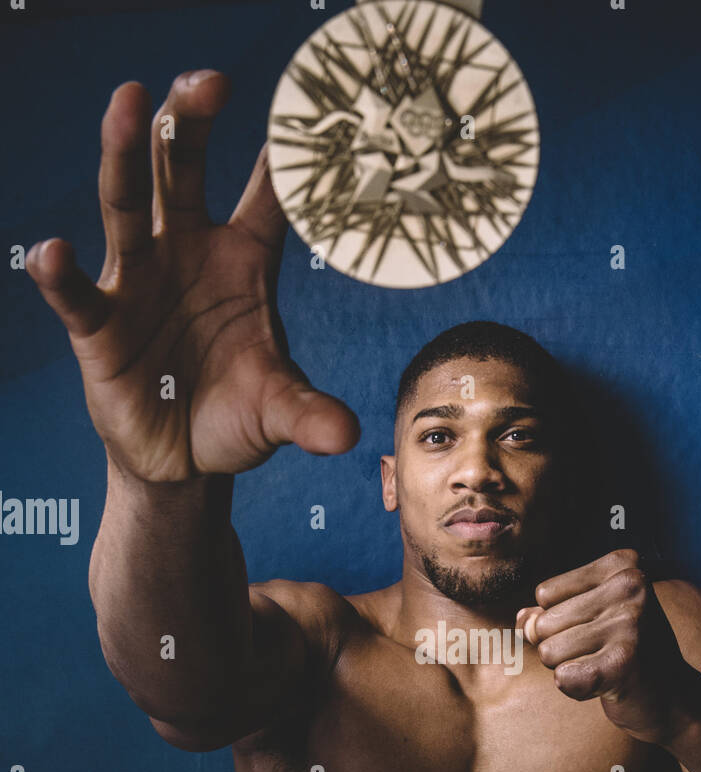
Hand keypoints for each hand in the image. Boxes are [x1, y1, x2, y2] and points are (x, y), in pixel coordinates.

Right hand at [26, 73, 358, 481]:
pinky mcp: (99, 324)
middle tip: (210, 81)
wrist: (184, 460)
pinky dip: (61, 273)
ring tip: (127, 102)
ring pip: (126, 202)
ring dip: (125, 153)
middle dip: (191, 122)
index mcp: (243, 260)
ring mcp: (139, 280)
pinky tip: (54, 252)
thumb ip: (308, 414)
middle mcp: (186, 252)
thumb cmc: (236, 414)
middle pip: (181, 169)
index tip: (302, 118)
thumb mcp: (278, 411)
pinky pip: (76, 293)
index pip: (267, 198)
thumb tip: (346, 437)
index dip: (284, 160)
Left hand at [516, 549, 694, 743]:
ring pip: (548, 652)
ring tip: (605, 665)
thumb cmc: (623, 652)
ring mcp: (629, 622)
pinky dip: (577, 689)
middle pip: (543, 624)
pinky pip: (564, 678)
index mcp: (621, 565)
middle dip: (562, 647)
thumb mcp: (586, 619)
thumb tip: (523, 623)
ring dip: (570, 668)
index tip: (598, 629)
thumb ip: (544, 614)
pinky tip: (608, 684)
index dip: (560, 620)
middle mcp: (629, 586)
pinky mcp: (624, 661)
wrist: (673, 698)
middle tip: (603, 652)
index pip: (545, 594)